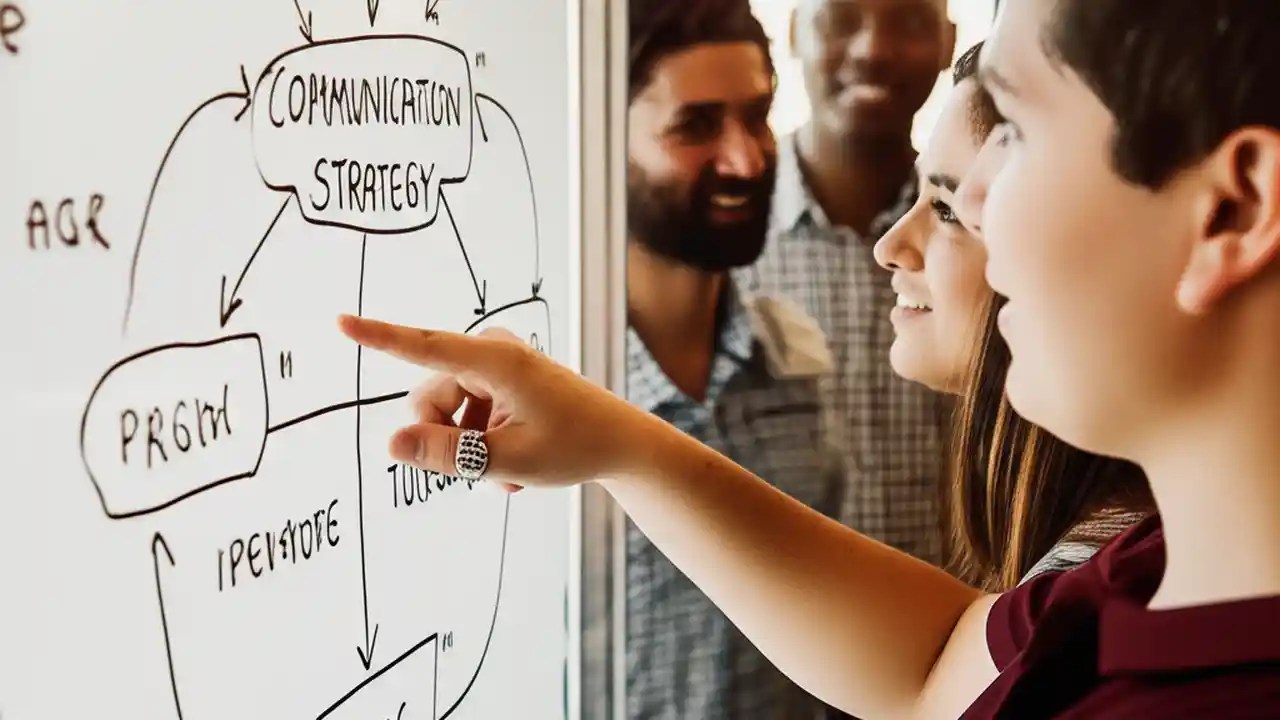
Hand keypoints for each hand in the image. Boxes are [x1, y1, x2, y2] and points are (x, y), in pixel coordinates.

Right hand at [338, 313, 650, 489]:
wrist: (621, 444)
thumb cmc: (575, 447)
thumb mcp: (508, 461)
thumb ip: (447, 455)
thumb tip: (390, 444)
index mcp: (495, 361)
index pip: (424, 347)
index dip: (379, 336)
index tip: (341, 321)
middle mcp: (492, 354)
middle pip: (431, 398)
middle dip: (446, 439)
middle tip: (484, 469)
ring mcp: (497, 367)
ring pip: (448, 413)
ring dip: (469, 449)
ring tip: (510, 471)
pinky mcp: (502, 382)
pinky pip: (469, 416)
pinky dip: (484, 444)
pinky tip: (515, 466)